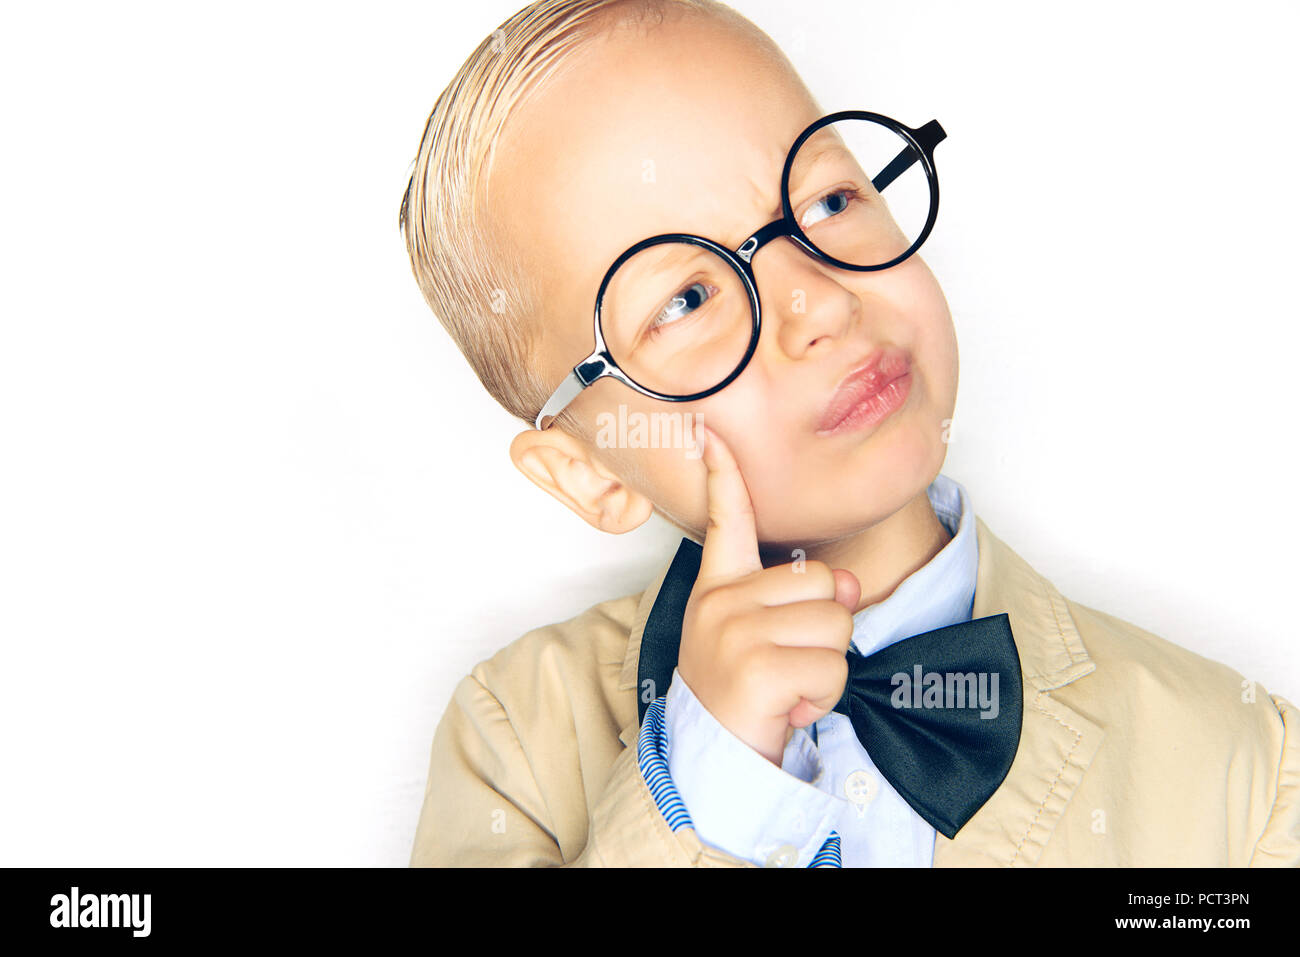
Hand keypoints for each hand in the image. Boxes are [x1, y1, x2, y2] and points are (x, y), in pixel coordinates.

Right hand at [677, 423, 860, 765]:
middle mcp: (720, 602)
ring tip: (787, 686)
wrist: (711, 760)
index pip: (726, 521)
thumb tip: (852, 584)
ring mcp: (734, 632)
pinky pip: (832, 667)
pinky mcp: (756, 666)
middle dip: (826, 630)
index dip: (724, 475)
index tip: (710, 432)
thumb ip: (805, 601)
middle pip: (825, 582)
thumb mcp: (767, 639)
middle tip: (788, 664)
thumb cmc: (742, 696)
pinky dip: (823, 696)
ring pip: (836, 624)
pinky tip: (787, 707)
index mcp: (718, 589)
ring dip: (827, 667)